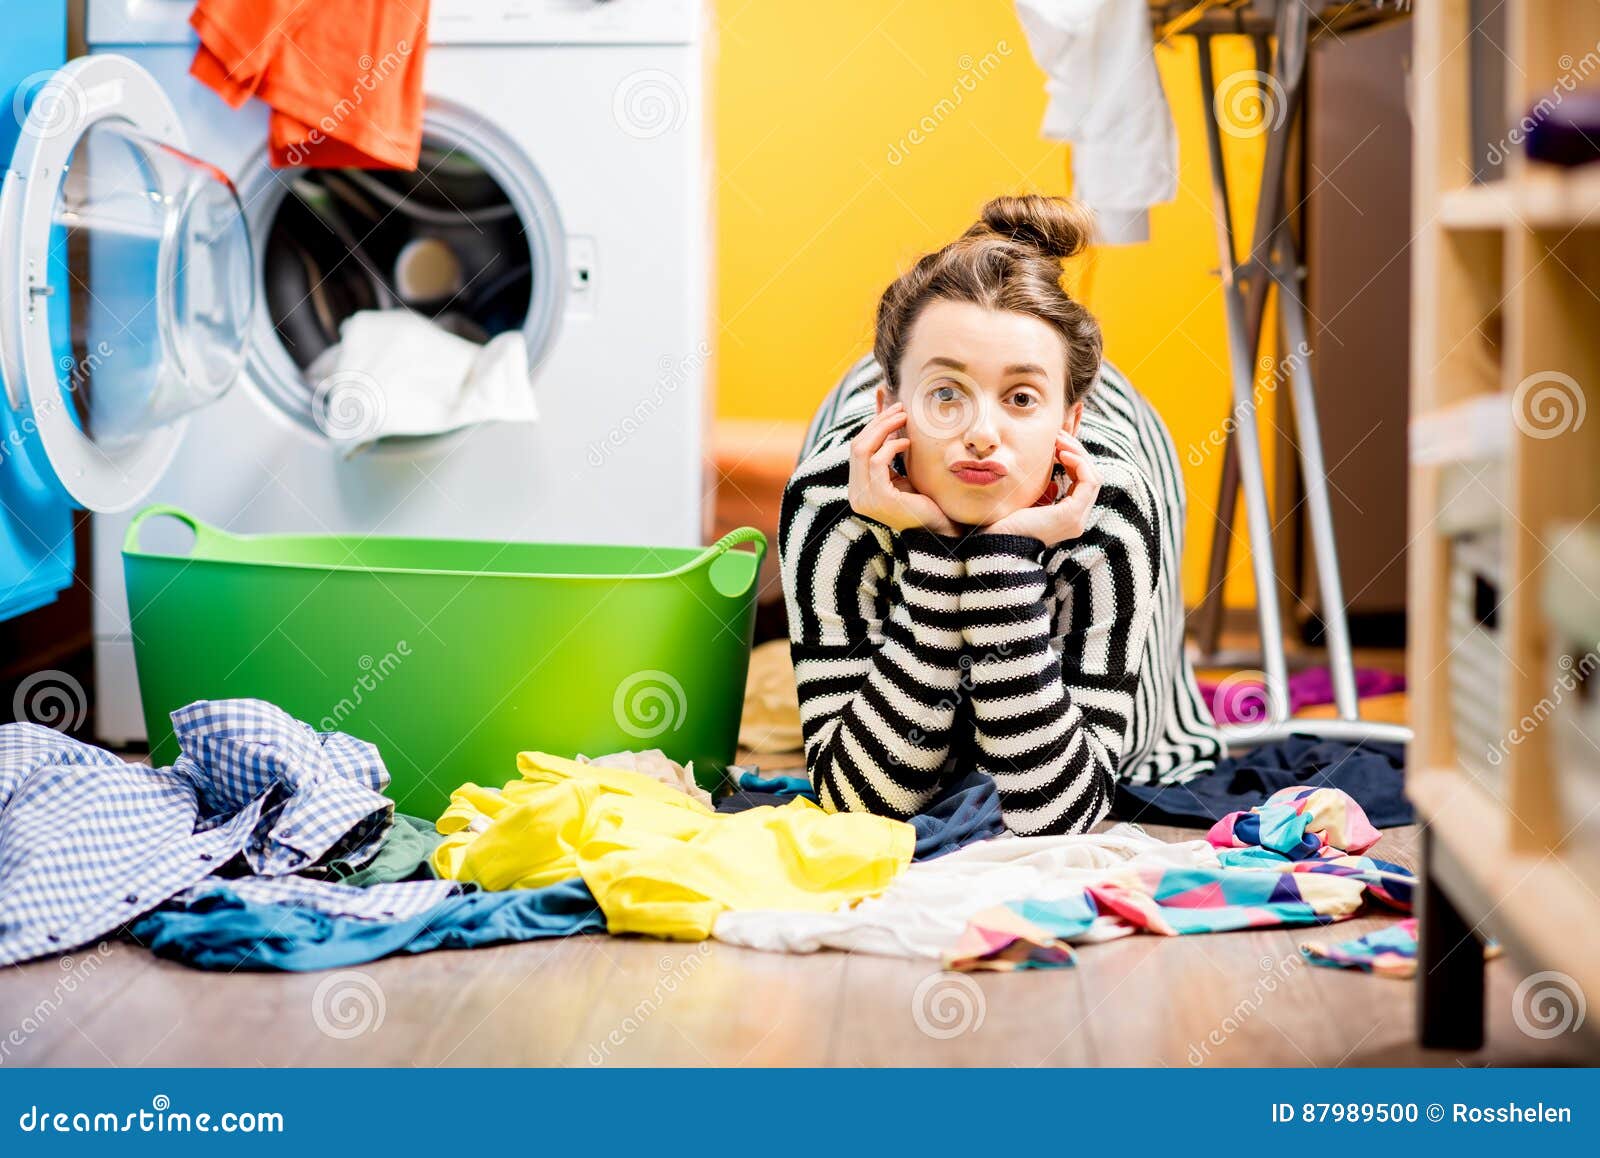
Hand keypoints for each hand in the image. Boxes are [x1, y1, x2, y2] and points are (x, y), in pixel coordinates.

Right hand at [848, 402, 961, 535]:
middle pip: (857, 445)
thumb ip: (888, 441)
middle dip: (878, 423)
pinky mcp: (879, 498)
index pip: (856, 448)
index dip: (873, 425)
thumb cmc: (922, 498)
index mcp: (858, 488)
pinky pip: (877, 463)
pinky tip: (907, 442)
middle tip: (900, 408)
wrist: (938, 528)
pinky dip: (891, 447)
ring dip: (884, 429)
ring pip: (863, 450)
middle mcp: (856, 495)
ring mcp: (864, 498)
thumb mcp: (900, 466)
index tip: (893, 409)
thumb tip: (882, 403)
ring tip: (904, 418)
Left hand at [980, 430, 1099, 545]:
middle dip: (1077, 451)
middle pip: (1091, 476)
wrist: (993, 542)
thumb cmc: (1003, 522)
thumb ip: (1044, 489)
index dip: (1073, 458)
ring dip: (1078, 453)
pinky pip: (1089, 481)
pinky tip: (1063, 453)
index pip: (1083, 481)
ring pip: (1093, 476)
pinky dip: (1080, 463)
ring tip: (1059, 441)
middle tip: (1058, 435)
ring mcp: (1077, 518)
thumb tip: (1053, 474)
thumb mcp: (1028, 499)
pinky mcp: (1072, 515)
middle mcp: (1077, 518)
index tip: (1054, 443)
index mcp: (1068, 515)